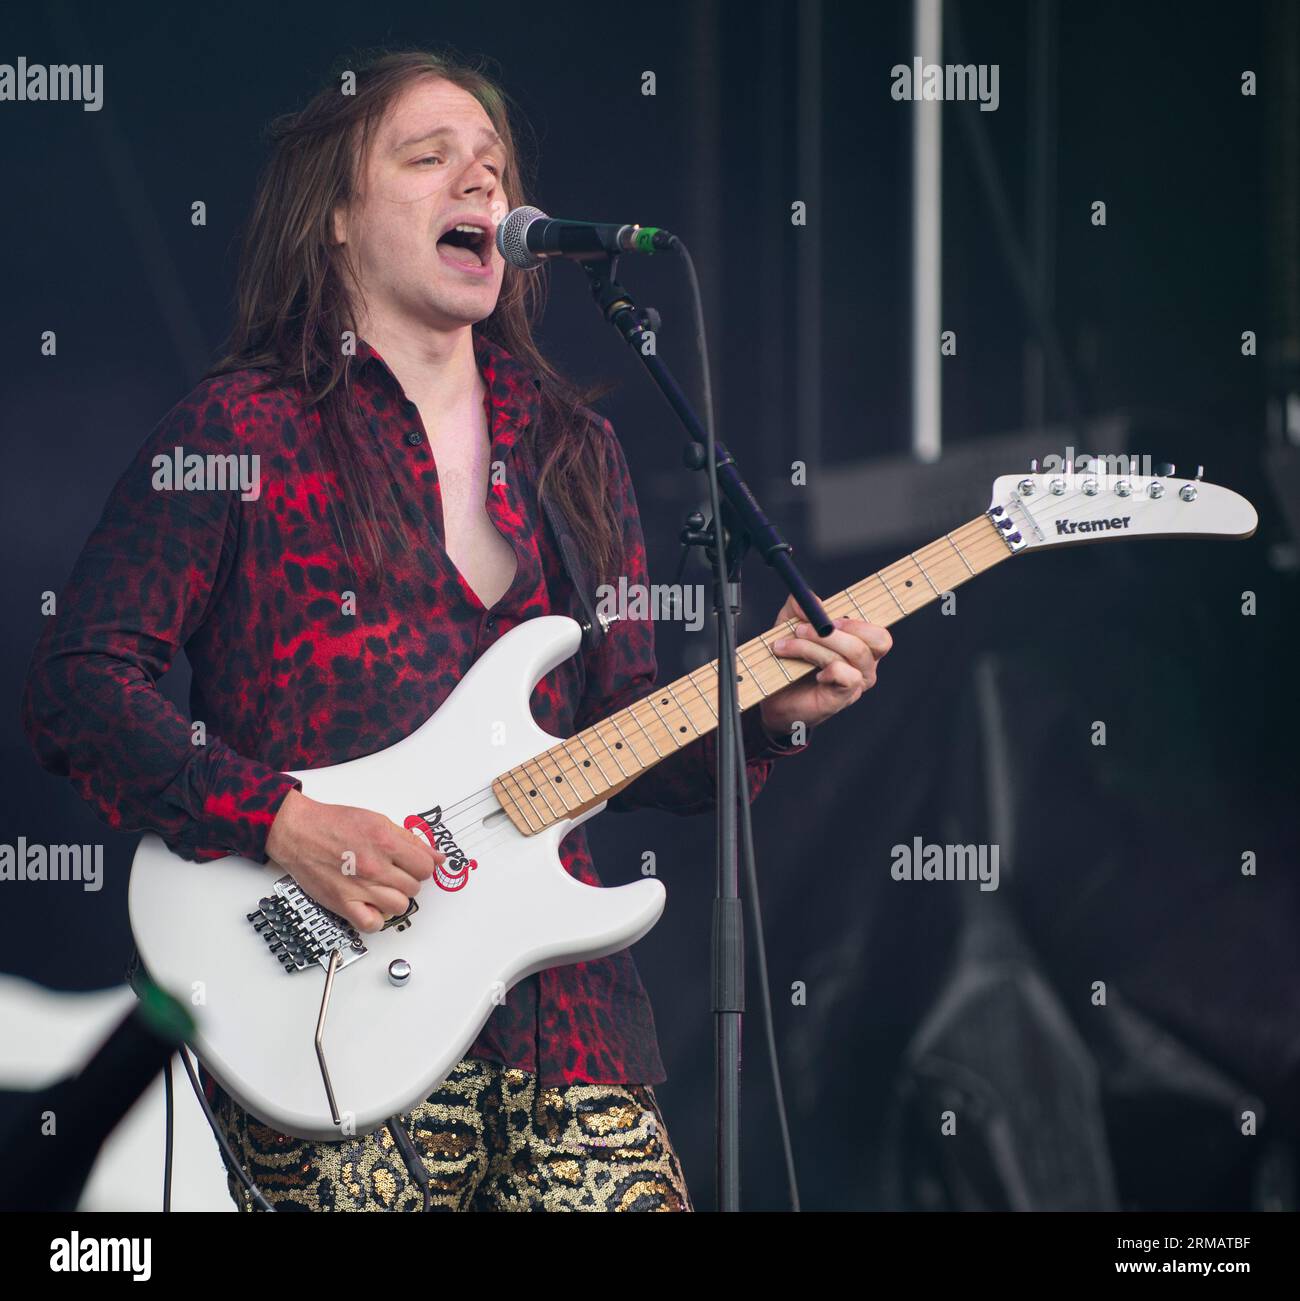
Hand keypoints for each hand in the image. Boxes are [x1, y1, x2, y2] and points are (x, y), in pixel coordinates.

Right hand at [265, 789, 443, 933]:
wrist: (299, 831)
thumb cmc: (334, 824)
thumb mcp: (378, 821)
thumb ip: (410, 840)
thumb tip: (438, 857)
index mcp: (386, 843)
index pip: (426, 867)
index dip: (421, 866)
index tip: (413, 865)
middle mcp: (375, 867)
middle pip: (414, 888)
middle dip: (407, 880)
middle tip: (393, 873)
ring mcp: (359, 887)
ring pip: (399, 906)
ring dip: (394, 898)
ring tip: (382, 888)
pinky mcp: (342, 903)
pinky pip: (372, 924)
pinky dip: (375, 918)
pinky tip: (370, 905)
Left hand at [760, 593, 892, 736]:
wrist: (775, 700)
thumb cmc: (788, 663)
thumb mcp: (789, 627)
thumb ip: (797, 608)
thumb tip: (808, 599)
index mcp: (860, 642)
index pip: (880, 632)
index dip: (861, 619)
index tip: (831, 616)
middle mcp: (866, 662)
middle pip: (876, 639)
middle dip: (837, 629)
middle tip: (802, 628)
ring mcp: (858, 681)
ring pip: (855, 653)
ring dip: (815, 645)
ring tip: (786, 646)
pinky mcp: (845, 696)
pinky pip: (848, 675)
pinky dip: (828, 670)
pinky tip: (813, 674)